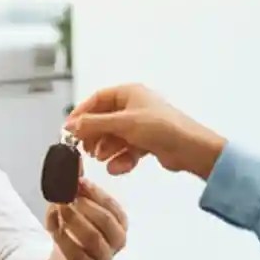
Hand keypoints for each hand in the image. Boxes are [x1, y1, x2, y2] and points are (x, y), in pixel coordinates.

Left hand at [45, 176, 127, 259]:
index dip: (96, 193)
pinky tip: (54, 227)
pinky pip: (76, 254)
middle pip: (106, 221)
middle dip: (87, 205)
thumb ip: (78, 187)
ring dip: (74, 220)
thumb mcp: (78, 209)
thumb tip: (74, 160)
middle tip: (69, 195)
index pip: (113, 206)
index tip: (79, 182)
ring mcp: (103, 258)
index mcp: (119, 223)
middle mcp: (117, 241)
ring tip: (60, 207)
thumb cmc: (77, 234)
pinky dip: (64, 238)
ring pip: (92, 237)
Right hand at [64, 84, 226, 178]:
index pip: (97, 100)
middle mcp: (134, 106)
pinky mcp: (146, 142)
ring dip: (106, 149)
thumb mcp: (122, 124)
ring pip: (113, 137)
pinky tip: (119, 167)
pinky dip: (121, 159)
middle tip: (84, 148)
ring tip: (103, 158)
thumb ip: (94, 124)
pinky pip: (126, 149)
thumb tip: (71, 126)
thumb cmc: (162, 128)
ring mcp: (140, 125)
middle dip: (94, 136)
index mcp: (129, 93)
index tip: (69, 129)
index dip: (81, 114)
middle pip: (103, 120)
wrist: (191, 149)